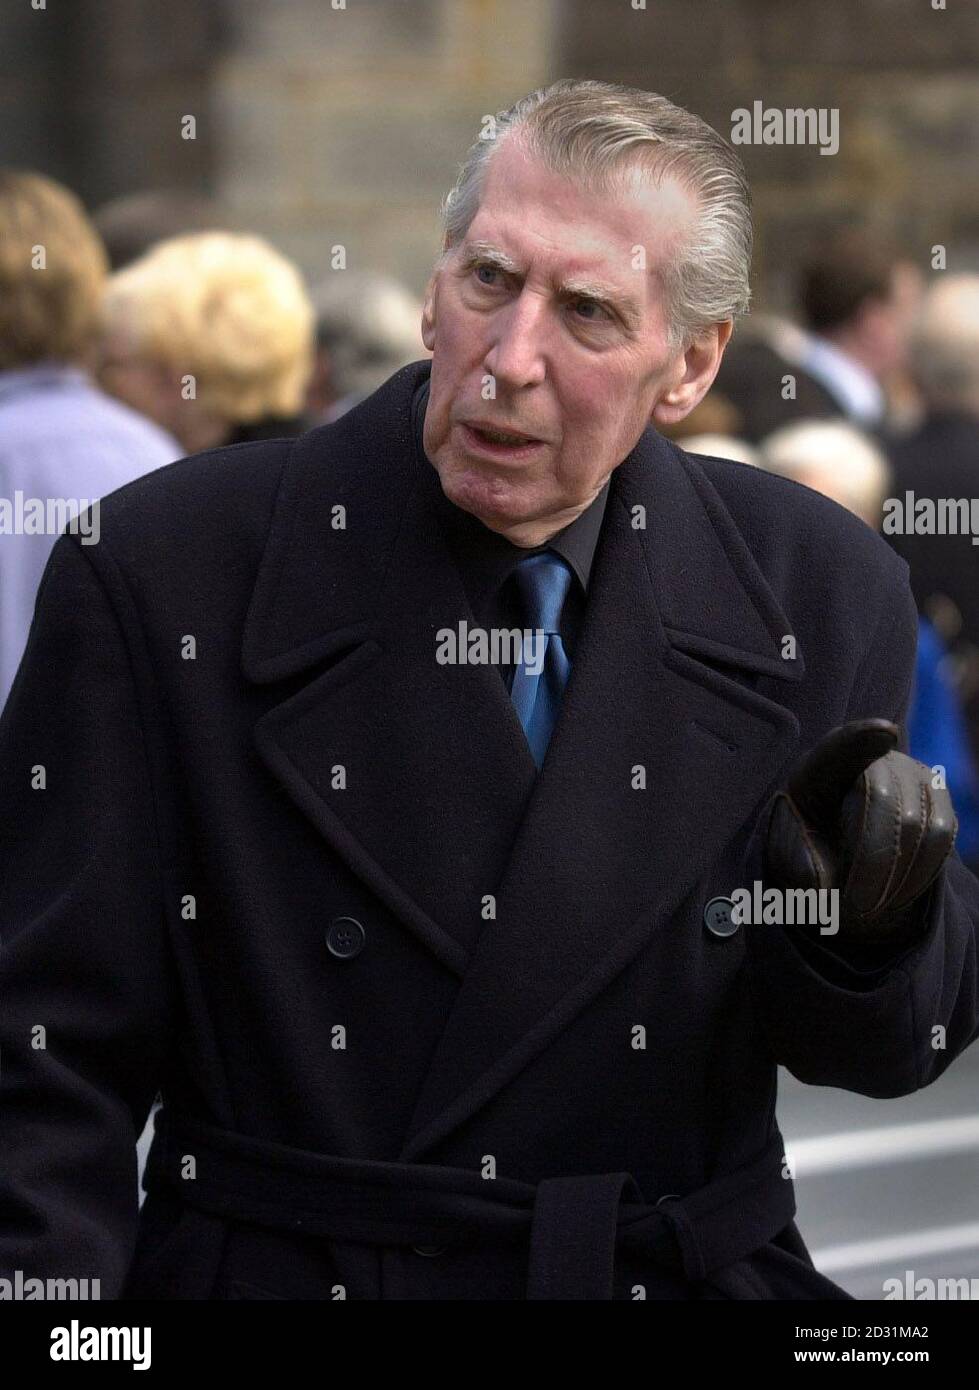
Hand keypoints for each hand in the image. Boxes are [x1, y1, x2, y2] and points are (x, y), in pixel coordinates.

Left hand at [764, 719, 956, 942]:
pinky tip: (894, 897)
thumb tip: (823, 881)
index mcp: (821, 766)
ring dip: (895, 875)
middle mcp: (872, 759)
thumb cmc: (807, 851)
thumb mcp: (789, 859)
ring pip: (919, 823)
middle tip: (853, 908)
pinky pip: (942, 837)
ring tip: (869, 907)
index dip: (863, 736)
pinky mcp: (938, 800)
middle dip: (871, 860)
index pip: (843, 744)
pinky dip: (918, 874)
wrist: (837, 857)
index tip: (884, 734)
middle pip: (884, 798)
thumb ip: (799, 865)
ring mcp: (911, 774)